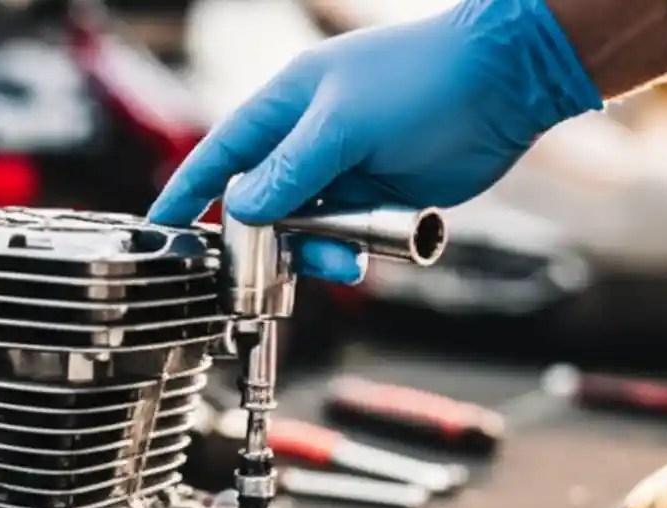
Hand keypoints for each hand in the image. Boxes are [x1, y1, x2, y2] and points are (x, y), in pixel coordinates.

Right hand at [147, 0, 600, 283]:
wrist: (503, 84)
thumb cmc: (420, 81)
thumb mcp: (342, 125)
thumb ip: (289, 171)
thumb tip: (239, 207)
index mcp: (287, 106)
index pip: (221, 153)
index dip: (189, 190)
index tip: (162, 226)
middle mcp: (309, 140)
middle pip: (260, 203)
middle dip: (261, 238)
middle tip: (264, 267)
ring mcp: (343, 170)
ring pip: (302, 229)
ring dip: (313, 251)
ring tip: (343, 256)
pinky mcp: (377, 199)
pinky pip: (343, 237)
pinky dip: (346, 252)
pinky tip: (362, 255)